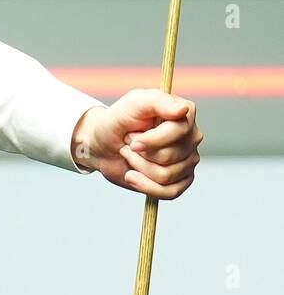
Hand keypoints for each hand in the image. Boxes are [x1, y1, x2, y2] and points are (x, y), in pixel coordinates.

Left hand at [72, 90, 202, 198]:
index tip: (130, 137)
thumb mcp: (132, 103)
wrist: (103, 143)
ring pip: (166, 175)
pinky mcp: (180, 180)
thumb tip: (182, 110)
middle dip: (140, 153)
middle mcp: (192, 137)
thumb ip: (157, 101)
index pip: (178, 132)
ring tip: (130, 155)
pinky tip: (132, 176)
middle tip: (130, 143)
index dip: (150, 139)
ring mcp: (188, 160)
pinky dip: (146, 187)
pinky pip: (170, 193)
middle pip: (169, 156)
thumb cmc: (118, 120)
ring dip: (139, 167)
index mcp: (185, 115)